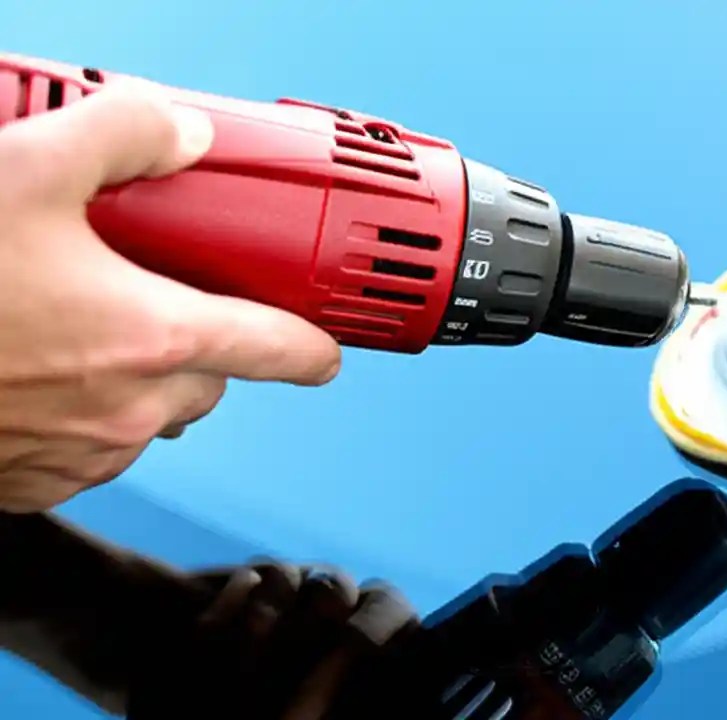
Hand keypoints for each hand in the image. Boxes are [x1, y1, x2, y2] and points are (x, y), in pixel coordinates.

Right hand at [0, 83, 341, 512]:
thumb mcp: (27, 167)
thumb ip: (125, 134)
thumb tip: (180, 133)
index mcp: (152, 339)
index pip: (276, 352)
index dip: (313, 348)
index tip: (328, 351)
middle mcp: (126, 411)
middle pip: (210, 382)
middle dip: (202, 344)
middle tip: (161, 297)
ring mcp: (76, 454)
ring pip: (148, 419)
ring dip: (139, 379)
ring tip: (85, 323)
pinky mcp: (27, 481)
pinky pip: (88, 449)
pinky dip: (83, 412)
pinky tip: (38, 365)